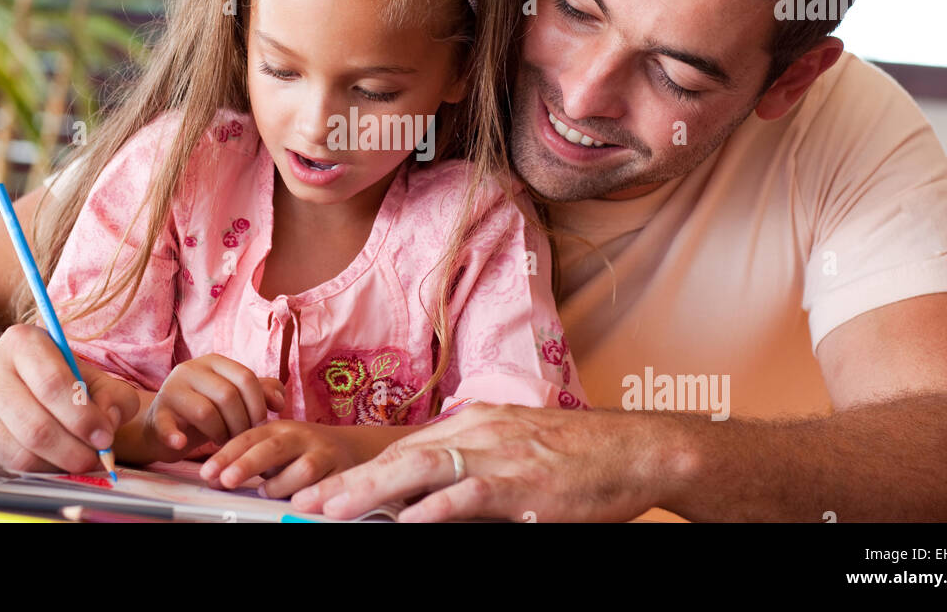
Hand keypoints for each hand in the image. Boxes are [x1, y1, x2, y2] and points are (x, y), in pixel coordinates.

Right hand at [0, 324, 139, 477]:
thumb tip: (108, 422)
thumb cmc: (51, 381)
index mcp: (21, 341)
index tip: (105, 437)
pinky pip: (0, 469)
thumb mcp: (87, 375)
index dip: (84, 417)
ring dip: (56, 467)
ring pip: (18, 454)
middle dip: (74, 451)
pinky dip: (32, 474)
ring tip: (76, 462)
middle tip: (96, 460)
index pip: (53, 384)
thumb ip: (113, 394)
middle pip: (35, 427)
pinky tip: (46, 462)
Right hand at [140, 354, 285, 460]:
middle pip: (228, 395)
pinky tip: (183, 443)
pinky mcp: (157, 415)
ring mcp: (171, 390)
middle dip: (242, 422)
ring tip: (223, 443)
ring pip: (206, 412)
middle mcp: (190, 369)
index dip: (258, 403)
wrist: (166, 426)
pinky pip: (168, 426)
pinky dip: (176, 436)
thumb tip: (280, 401)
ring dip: (221, 433)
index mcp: (213, 361)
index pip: (245, 376)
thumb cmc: (207, 410)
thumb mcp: (235, 396)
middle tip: (242, 438)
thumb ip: (261, 392)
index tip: (261, 424)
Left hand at [197, 420, 364, 498]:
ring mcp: (323, 453)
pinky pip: (326, 486)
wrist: (349, 448)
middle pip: (274, 447)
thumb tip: (214, 479)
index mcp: (279, 428)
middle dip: (248, 464)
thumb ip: (246, 460)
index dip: (227, 454)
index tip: (208, 472)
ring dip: (280, 485)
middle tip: (227, 480)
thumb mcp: (274, 448)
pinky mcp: (342, 471)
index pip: (249, 437)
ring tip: (266, 492)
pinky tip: (297, 501)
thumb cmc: (300, 452)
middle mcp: (301, 437)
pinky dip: (309, 496)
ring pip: (302, 469)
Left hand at [290, 403, 686, 521]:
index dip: (360, 472)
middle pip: (400, 456)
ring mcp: (502, 454)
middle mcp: (481, 431)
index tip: (323, 492)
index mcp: (476, 423)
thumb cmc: (584, 456)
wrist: (640, 449)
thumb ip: (475, 466)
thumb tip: (429, 500)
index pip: (405, 449)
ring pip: (422, 470)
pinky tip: (408, 522)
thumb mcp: (519, 448)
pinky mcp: (526, 484)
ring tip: (332, 511)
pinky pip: (471, 494)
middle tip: (306, 503)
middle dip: (348, 482)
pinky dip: (436, 508)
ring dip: (370, 493)